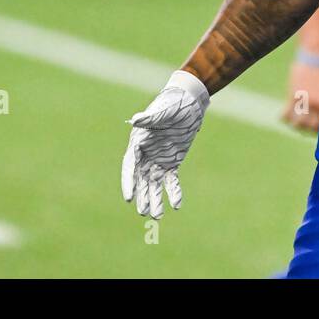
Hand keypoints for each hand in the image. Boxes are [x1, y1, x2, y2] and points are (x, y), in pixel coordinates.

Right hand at [121, 70, 208, 218]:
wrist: (189, 102)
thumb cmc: (173, 103)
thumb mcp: (163, 110)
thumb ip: (150, 118)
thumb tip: (136, 119)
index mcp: (138, 142)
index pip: (130, 166)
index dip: (129, 182)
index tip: (128, 197)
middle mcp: (146, 154)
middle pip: (140, 179)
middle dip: (141, 196)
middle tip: (143, 212)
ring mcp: (158, 159)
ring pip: (154, 184)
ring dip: (155, 199)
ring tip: (157, 215)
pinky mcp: (172, 162)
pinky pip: (171, 181)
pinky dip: (173, 192)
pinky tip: (176, 205)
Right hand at [281, 53, 318, 131]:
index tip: (314, 127)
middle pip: (311, 127)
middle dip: (307, 127)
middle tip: (304, 125)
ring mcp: (305, 101)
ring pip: (298, 123)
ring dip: (295, 123)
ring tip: (294, 122)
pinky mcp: (293, 95)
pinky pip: (285, 113)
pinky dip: (283, 116)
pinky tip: (282, 116)